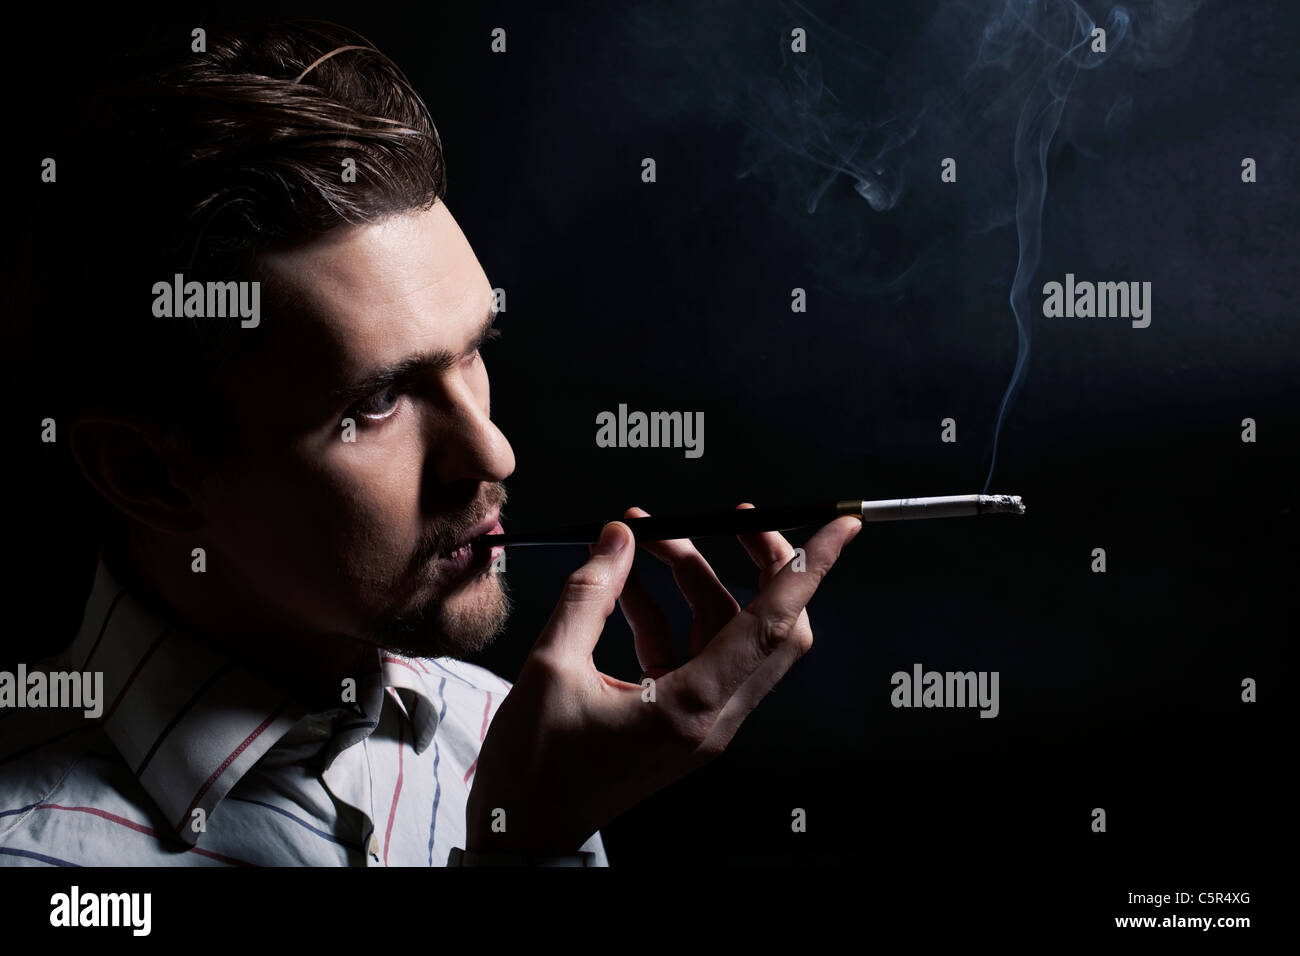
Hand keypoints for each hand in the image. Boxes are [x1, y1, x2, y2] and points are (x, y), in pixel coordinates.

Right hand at [464, 504, 860, 852]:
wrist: (523, 832)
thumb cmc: (534, 770)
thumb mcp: (551, 667)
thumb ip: (590, 595)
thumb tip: (620, 536)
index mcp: (691, 709)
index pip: (772, 624)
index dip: (809, 569)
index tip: (838, 528)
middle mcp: (711, 717)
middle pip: (770, 627)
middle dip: (759, 564)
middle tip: (733, 519)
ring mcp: (700, 721)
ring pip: (729, 633)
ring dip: (695, 580)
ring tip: (644, 537)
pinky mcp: (680, 720)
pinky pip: (693, 651)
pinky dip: (667, 612)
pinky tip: (626, 584)